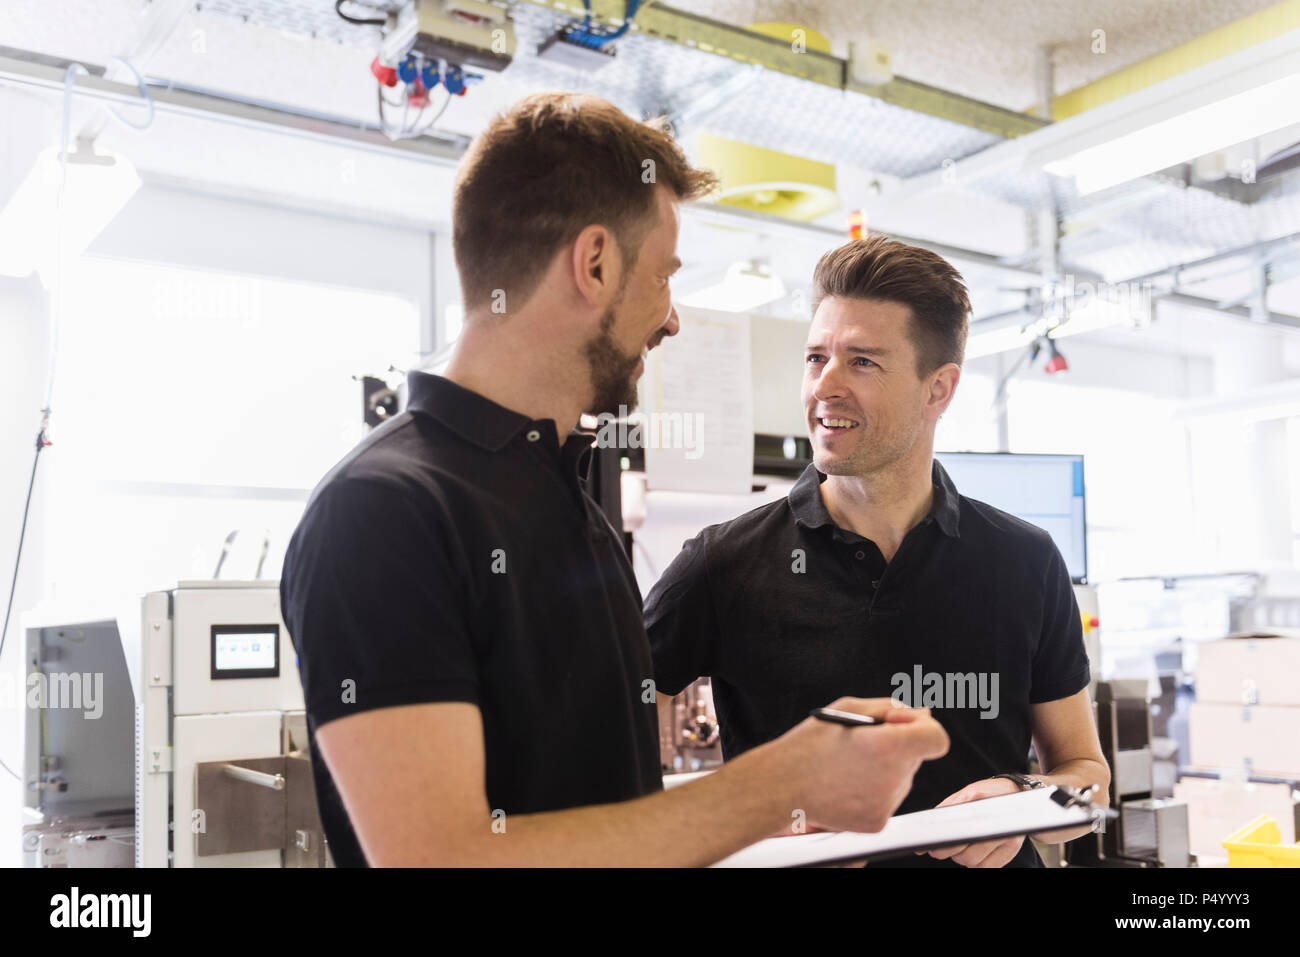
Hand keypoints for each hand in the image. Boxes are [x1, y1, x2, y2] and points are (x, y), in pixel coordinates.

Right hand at [781, 696, 948, 834]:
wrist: (780, 786)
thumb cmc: (810, 744)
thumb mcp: (848, 709)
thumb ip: (890, 708)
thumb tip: (922, 714)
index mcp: (888, 747)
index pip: (936, 739)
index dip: (921, 728)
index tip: (898, 725)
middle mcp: (893, 779)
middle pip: (915, 758)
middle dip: (896, 748)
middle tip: (859, 745)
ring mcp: (887, 805)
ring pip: (901, 779)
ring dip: (884, 770)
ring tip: (847, 766)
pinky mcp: (877, 823)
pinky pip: (887, 800)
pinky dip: (872, 791)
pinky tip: (846, 785)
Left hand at [919, 777, 1024, 867]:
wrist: (1019, 793)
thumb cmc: (988, 793)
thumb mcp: (966, 793)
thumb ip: (948, 808)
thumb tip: (926, 825)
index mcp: (976, 800)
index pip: (952, 827)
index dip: (938, 840)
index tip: (926, 847)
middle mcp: (992, 819)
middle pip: (961, 851)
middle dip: (945, 851)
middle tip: (939, 849)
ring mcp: (1004, 835)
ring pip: (971, 862)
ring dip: (962, 858)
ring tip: (962, 847)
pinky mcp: (1012, 848)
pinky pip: (987, 867)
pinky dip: (977, 863)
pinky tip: (975, 852)